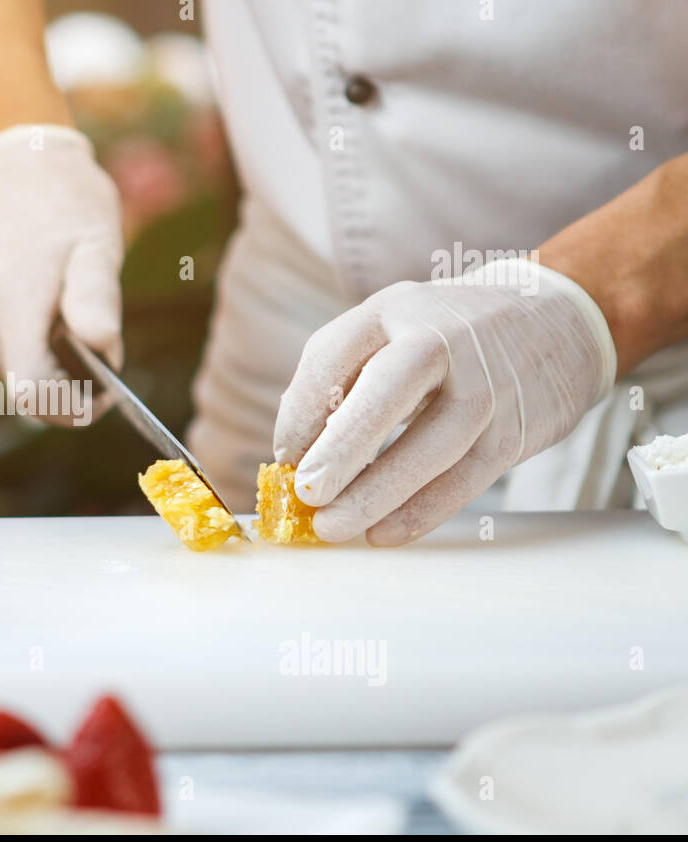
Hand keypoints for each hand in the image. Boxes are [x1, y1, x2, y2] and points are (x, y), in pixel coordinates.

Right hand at [0, 124, 122, 423]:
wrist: (7, 165)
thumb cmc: (61, 200)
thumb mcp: (95, 240)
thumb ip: (97, 295)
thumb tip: (104, 347)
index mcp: (10, 307)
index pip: (35, 394)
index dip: (75, 406)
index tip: (108, 390)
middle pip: (32, 392)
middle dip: (72, 380)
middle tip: (97, 330)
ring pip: (21, 378)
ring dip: (54, 362)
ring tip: (69, 306)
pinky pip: (8, 359)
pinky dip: (35, 349)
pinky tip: (46, 305)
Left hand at [273, 259, 616, 544]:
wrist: (557, 319)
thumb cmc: (443, 335)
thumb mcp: (389, 328)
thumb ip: (338, 378)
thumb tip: (294, 450)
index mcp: (394, 308)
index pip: (334, 353)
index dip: (302, 410)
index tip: (284, 458)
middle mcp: (443, 338)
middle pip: (390, 392)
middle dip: (345, 446)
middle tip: (307, 491)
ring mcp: (486, 385)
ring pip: (433, 446)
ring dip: (378, 494)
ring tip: (333, 527)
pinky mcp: (516, 429)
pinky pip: (466, 478)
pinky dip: (422, 511)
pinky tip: (384, 533)